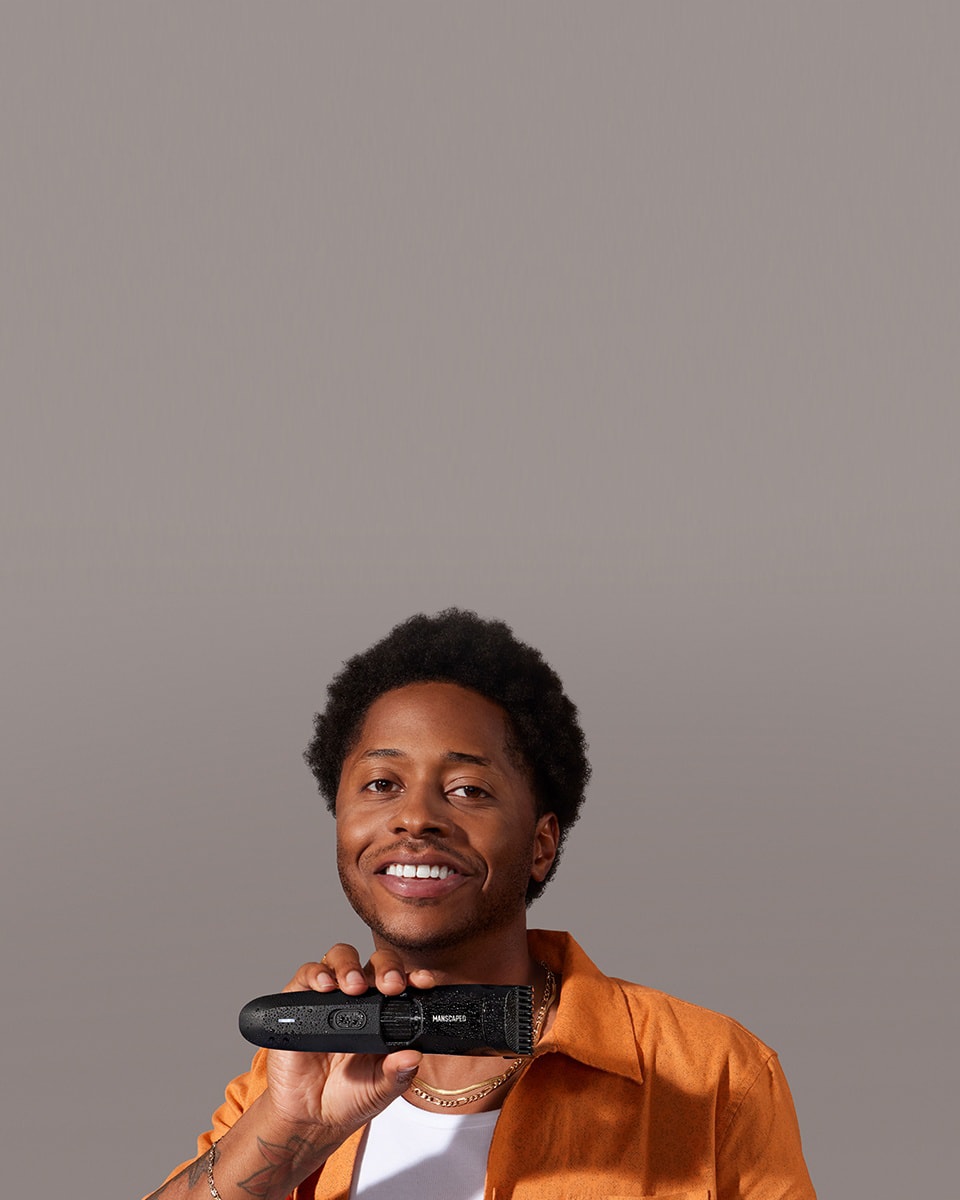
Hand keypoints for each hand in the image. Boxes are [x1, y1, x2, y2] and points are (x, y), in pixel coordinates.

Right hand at [258, 946, 435, 1137]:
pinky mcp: (300, 1000)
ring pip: (342, 958)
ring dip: (350, 965)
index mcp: (386, 1015)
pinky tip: (325, 986)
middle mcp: (361, 1000)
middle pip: (376, 963)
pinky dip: (316, 974)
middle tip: (390, 985)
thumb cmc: (349, 1097)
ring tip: (355, 986)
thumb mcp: (379, 1090)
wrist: (309, 1117)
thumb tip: (413, 1056)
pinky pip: (308, 975)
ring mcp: (331, 998)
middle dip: (387, 967)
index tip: (423, 982)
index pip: (404, 983)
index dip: (414, 976)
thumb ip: (396, 1075)